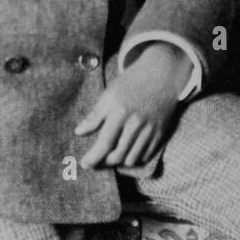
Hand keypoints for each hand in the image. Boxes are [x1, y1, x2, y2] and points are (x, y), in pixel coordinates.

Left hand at [74, 43, 188, 169]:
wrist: (161, 75)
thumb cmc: (131, 83)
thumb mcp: (109, 95)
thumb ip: (94, 116)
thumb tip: (78, 132)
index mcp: (120, 113)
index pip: (105, 143)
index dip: (93, 157)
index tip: (85, 164)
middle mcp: (136, 124)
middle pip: (118, 155)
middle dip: (104, 162)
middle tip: (97, 160)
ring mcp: (150, 130)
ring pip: (132, 159)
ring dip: (120, 161)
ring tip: (111, 156)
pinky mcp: (160, 133)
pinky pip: (146, 155)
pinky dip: (135, 158)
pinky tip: (127, 152)